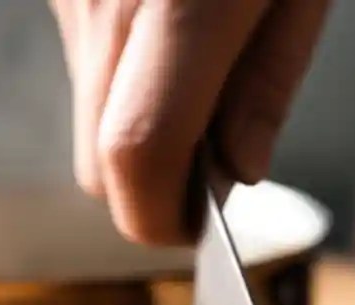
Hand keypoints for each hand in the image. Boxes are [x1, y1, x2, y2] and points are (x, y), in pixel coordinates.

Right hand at [49, 0, 329, 242]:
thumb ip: (269, 79)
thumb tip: (241, 172)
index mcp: (180, 2)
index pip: (140, 153)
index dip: (164, 216)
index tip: (202, 233)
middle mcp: (104, 2)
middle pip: (100, 164)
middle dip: (155, 188)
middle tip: (219, 157)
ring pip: (87, 120)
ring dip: (139, 128)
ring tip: (205, 69)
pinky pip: (84, 67)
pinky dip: (126, 79)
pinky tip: (172, 30)